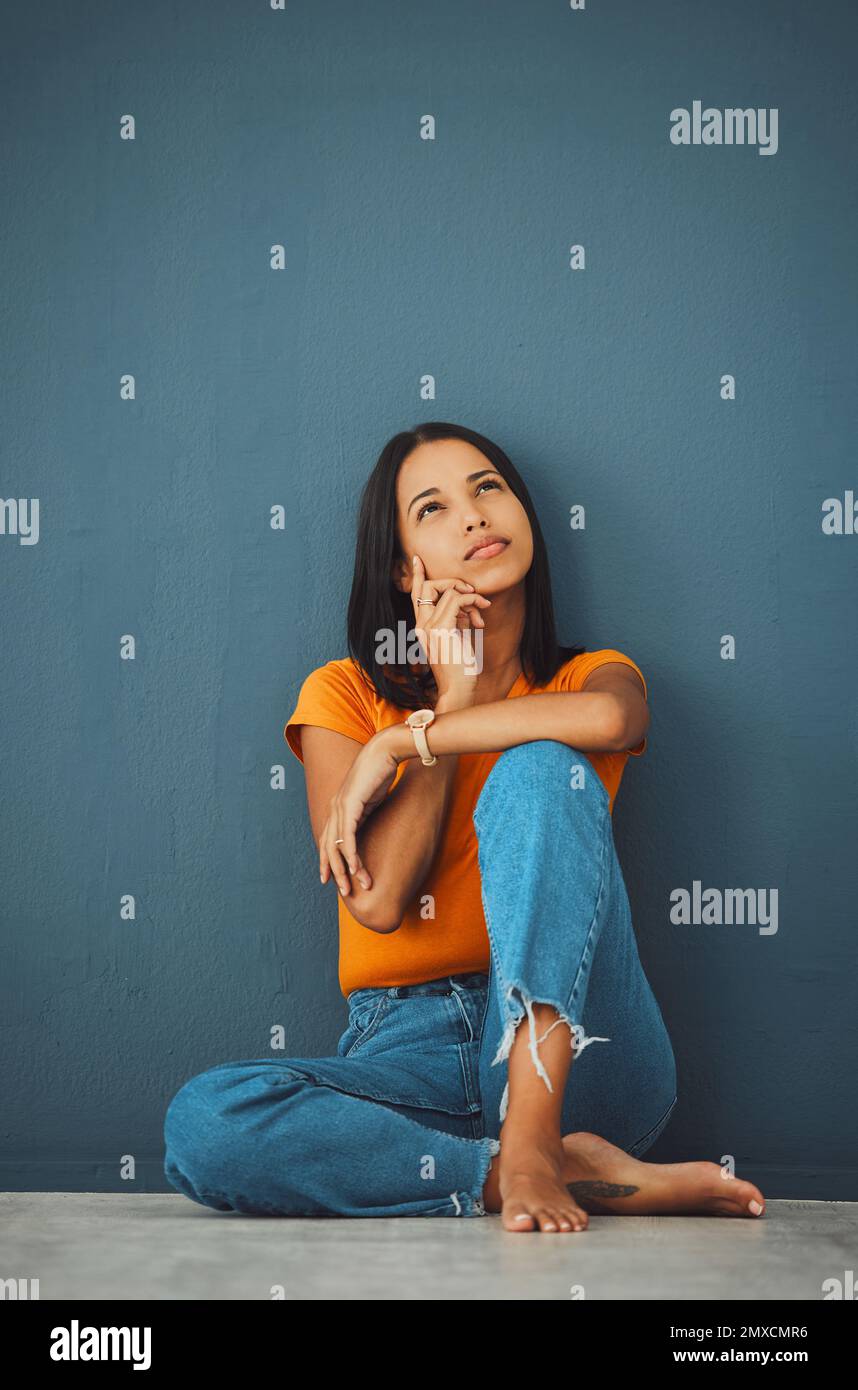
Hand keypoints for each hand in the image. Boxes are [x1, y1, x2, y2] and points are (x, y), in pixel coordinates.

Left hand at [319, 728, 403, 897]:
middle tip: (341, 891)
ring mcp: (340, 805)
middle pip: (328, 846)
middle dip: (333, 871)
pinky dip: (351, 855)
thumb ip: (367, 811)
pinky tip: (356, 869)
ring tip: (352, 887)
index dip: (329, 860)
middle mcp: (335, 806)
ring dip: (345, 869)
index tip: (333, 878)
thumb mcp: (372, 797)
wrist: (386, 750)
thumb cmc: (382, 770)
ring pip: (337, 846)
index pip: (329, 838)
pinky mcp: (350, 805)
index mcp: (339, 805)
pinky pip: (348, 836)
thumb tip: (371, 821)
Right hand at [411, 553, 489, 703]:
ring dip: (471, 596)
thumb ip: (456, 621)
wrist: (457, 690)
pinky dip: (473, 601)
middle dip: (451, 581)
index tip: (418, 560)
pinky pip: (458, 599)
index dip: (417, 576)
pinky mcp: (443, 628)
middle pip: (427, 586)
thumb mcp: (457, 640)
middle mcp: (422, 625)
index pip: (416, 596)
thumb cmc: (460, 669)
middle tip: (471, 592)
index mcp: (422, 628)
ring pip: (448, 590)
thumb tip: (467, 606)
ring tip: (482, 610)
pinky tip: (482, 615)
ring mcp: (430, 626)